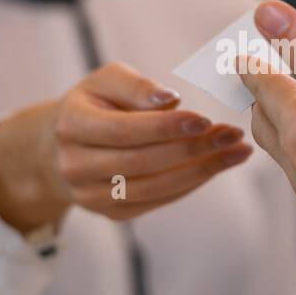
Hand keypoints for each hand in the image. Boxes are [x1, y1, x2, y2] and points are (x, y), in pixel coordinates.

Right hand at [0, 62, 251, 232]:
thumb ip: (136, 86)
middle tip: (234, 135)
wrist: (57, 147)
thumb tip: (171, 99)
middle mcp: (76, 165)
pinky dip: (191, 184)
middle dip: (194, 149)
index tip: (206, 118)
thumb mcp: (106, 80)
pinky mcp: (111, 213)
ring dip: (202, 171)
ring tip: (237, 152)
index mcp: (72, 125)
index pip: (125, 130)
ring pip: (154, 188)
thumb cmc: (93, 104)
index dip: (166, 127)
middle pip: (143, 163)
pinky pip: (158, 201)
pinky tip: (216, 166)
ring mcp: (91, 196)